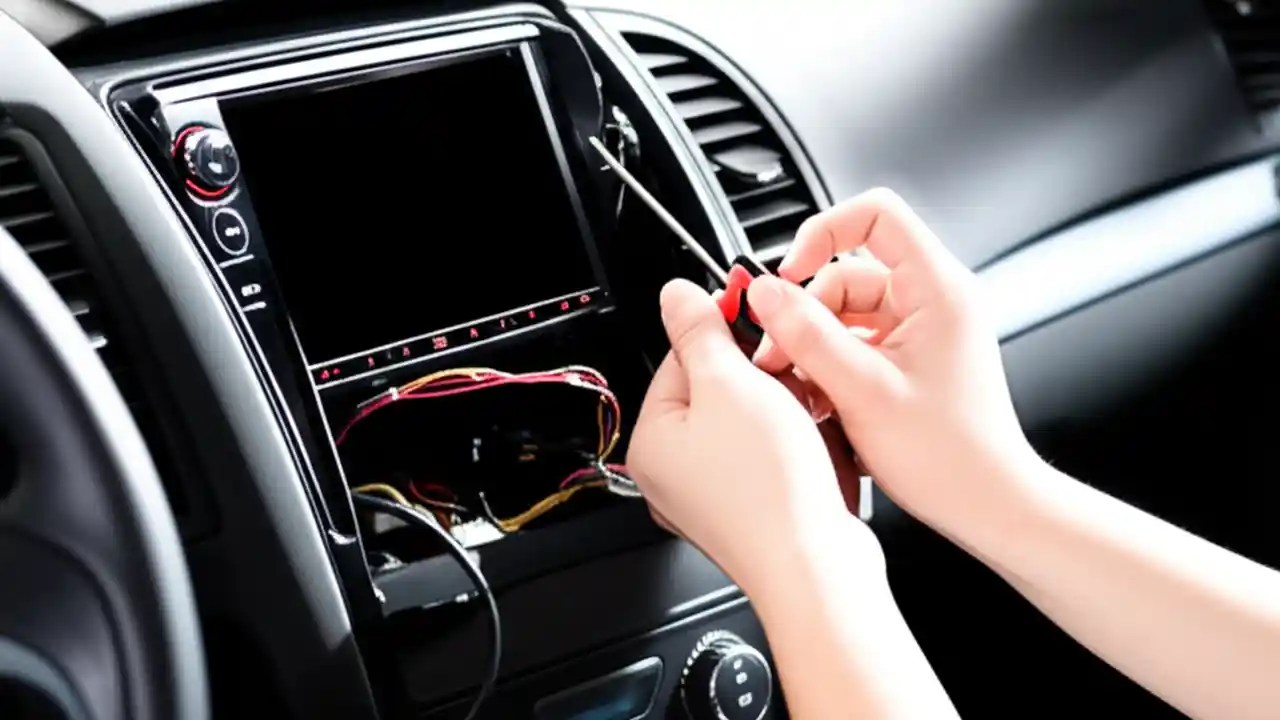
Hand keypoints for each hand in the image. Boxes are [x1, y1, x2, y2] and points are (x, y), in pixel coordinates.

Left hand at [627, 279, 878, 588]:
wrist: (817, 566)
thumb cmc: (771, 491)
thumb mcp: (731, 385)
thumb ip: (700, 333)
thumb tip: (675, 295)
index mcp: (651, 442)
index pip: (678, 356)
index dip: (722, 328)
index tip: (754, 310)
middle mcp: (673, 474)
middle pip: (714, 389)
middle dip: (757, 373)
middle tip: (787, 370)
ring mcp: (712, 496)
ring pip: (747, 421)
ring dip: (780, 404)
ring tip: (805, 411)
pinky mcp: (752, 510)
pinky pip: (768, 455)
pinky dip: (792, 439)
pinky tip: (812, 441)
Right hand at [750, 189, 1039, 533]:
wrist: (988, 505)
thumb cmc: (950, 457)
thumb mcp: (863, 390)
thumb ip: (807, 335)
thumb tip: (765, 293)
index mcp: (937, 288)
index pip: (874, 214)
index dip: (823, 233)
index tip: (788, 276)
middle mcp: (933, 299)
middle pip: (846, 272)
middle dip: (803, 311)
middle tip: (776, 355)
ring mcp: (921, 329)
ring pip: (844, 311)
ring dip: (812, 344)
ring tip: (797, 386)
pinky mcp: (910, 357)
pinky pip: (855, 341)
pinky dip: (829, 364)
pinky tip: (818, 399)